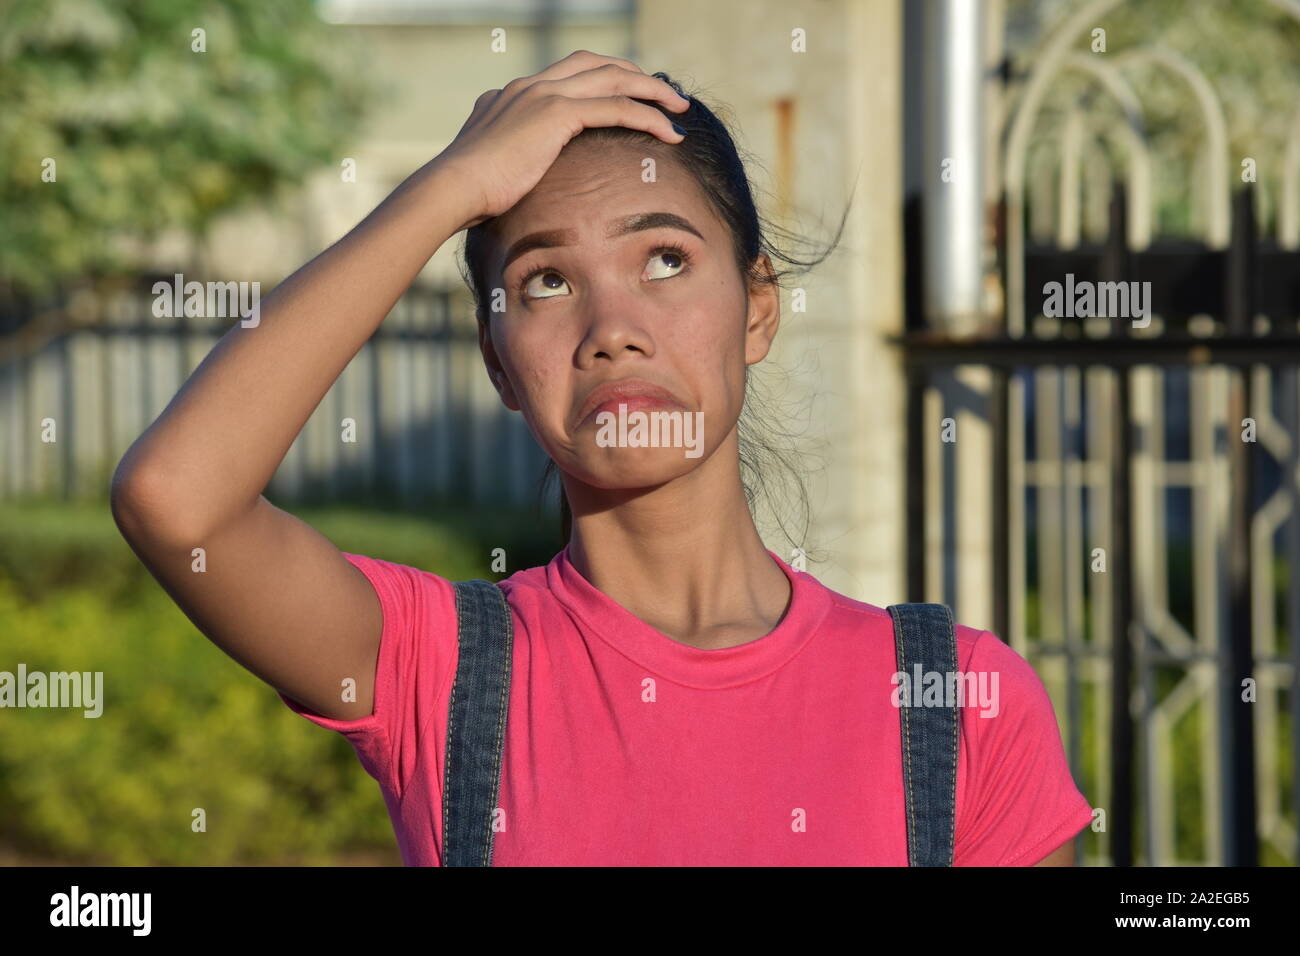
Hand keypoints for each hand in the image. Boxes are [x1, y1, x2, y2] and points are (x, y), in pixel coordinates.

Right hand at [433, 50, 689, 229]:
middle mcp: (532, 85)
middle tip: (665, 95)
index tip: (633, 94)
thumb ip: (506, 150)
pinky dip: (647, 117)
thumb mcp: (489, 161)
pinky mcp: (556, 113)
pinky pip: (616, 108)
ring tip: (679, 109)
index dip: (608, 77)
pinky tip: (668, 133)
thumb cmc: (469, 190)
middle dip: (636, 76)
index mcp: (517, 92)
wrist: (453, 188)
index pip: (573, 71)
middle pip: (599, 64)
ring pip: (614, 79)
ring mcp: (544, 94)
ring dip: (652, 92)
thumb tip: (510, 161)